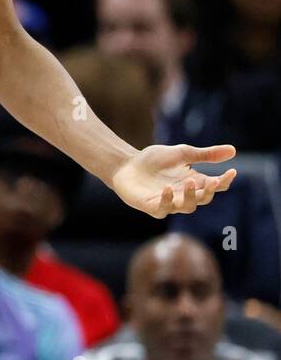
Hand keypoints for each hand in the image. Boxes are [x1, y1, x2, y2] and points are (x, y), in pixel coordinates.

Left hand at [110, 143, 236, 218]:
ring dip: (191, 196)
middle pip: (204, 199)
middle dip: (209, 191)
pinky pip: (163, 209)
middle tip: (213, 181)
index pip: (215, 186)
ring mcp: (169, 202)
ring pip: (187, 207)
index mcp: (194, 182)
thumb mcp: (182, 153)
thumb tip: (234, 150)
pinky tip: (167, 189)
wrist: (126, 164)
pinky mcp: (151, 206)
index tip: (232, 171)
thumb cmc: (154, 160)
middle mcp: (184, 195)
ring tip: (190, 181)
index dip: (225, 181)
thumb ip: (205, 154)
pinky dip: (167, 201)